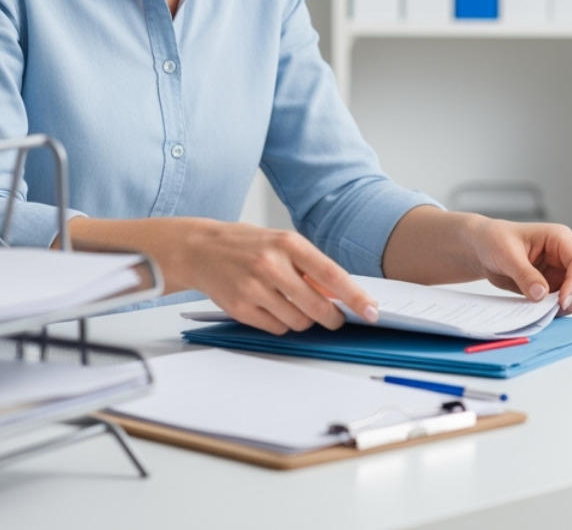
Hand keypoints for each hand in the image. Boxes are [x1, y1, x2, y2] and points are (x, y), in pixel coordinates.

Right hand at [157, 218, 379, 334]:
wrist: (200, 248)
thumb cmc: (247, 244)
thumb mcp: (283, 243)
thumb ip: (311, 266)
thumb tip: (342, 294)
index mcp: (288, 243)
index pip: (331, 275)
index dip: (355, 297)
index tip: (371, 311)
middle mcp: (271, 265)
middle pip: (317, 306)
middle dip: (332, 318)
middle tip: (335, 319)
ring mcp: (253, 288)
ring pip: (298, 322)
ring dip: (304, 321)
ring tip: (294, 306)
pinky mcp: (239, 308)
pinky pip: (276, 328)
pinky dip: (282, 324)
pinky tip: (274, 309)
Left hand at [466, 219, 571, 313]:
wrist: (484, 248)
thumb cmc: (496, 240)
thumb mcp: (507, 255)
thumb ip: (525, 274)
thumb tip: (541, 294)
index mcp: (559, 238)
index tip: (562, 301)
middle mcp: (565, 255)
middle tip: (558, 310)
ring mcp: (561, 271)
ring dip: (571, 304)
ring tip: (550, 311)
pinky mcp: (554, 285)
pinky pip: (566, 300)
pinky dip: (560, 309)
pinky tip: (546, 312)